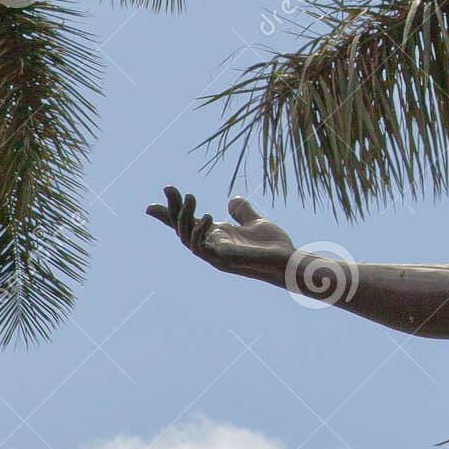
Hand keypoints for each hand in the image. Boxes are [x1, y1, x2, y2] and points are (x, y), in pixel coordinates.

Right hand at [146, 188, 294, 281]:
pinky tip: (207, 216)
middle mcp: (212, 246)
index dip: (171, 212)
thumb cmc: (273, 246)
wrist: (288, 261)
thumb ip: (242, 212)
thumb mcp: (255, 222)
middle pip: (181, 228)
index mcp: (217, 236)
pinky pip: (200, 248)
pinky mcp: (222, 260)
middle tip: (170, 188)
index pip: (188, 223)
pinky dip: (199, 232)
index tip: (160, 195)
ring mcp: (215, 255)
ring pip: (186, 237)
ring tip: (190, 197)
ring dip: (184, 216)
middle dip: (172, 208)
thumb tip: (232, 199)